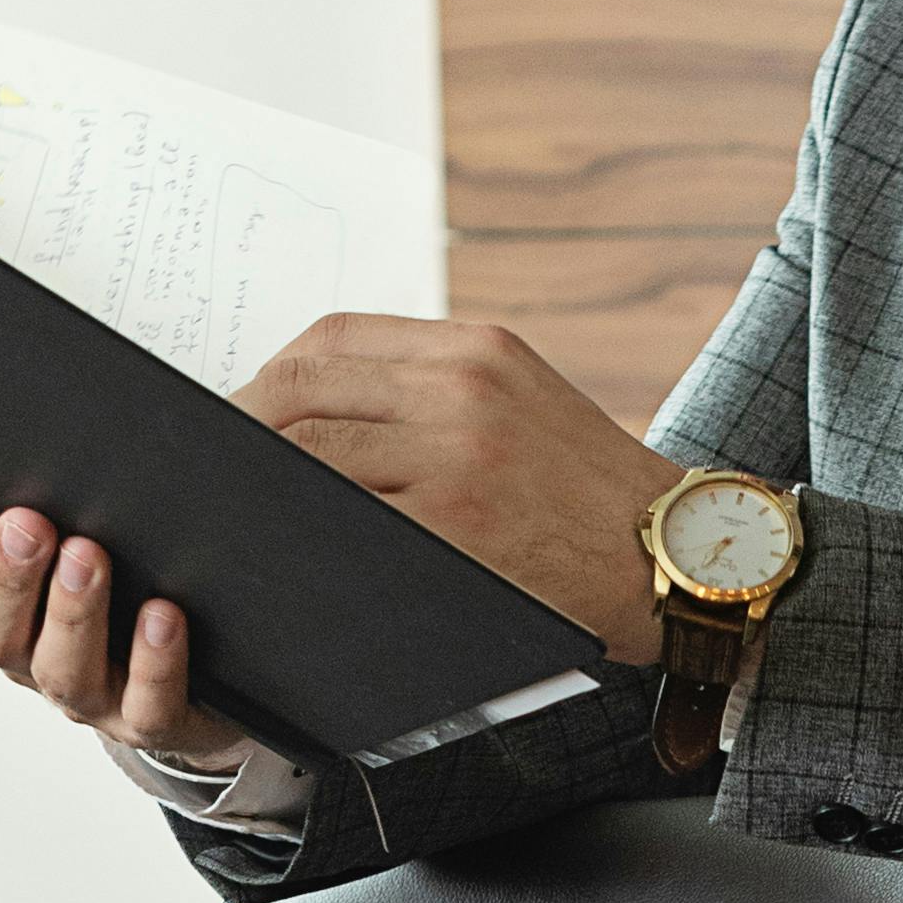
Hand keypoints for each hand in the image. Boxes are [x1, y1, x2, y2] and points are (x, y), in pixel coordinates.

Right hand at [0, 504, 242, 765]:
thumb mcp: (84, 526)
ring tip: (87, 555)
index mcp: (0, 611)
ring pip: (64, 670)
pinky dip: (153, 661)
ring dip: (71, 612)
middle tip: (24, 525)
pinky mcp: (156, 721)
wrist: (204, 678)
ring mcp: (95, 696)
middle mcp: (34, 659)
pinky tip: (161, 615)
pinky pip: (149, 704)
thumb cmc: (132, 580)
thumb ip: (60, 487)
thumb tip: (66, 417)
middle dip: (4, 578)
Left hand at [235, 313, 671, 665]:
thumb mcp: (527, 409)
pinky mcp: (459, 523)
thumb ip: (436, 400)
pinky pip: (344, 521)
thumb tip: (320, 423)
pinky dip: (300, 536)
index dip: (267, 380)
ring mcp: (459, 454)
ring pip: (310, 453)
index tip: (238, 419)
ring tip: (239, 519)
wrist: (689, 561)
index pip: (332, 341)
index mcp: (477, 349)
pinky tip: (286, 558)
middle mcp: (464, 386)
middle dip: (242, 432)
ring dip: (259, 487)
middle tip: (213, 479)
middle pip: (302, 388)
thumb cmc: (597, 502)